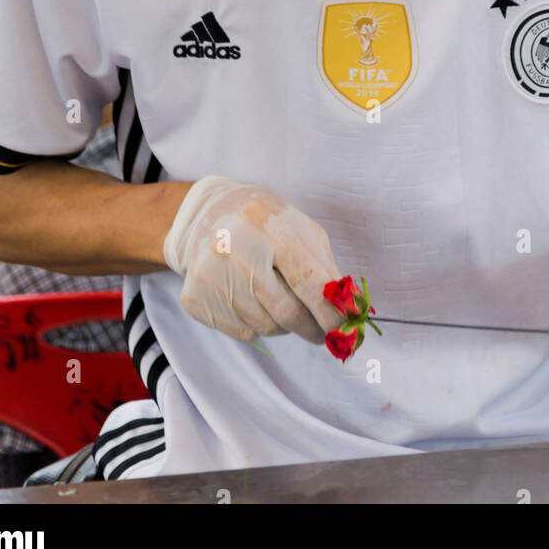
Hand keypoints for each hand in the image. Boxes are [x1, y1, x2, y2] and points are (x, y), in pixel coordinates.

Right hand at [163, 176, 346, 343]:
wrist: (207, 215)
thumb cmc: (265, 224)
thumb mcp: (300, 230)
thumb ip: (327, 269)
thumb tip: (352, 311)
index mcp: (269, 225)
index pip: (308, 281)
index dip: (331, 312)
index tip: (345, 329)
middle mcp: (236, 249)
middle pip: (287, 313)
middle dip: (312, 328)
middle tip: (322, 332)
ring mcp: (211, 274)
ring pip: (266, 327)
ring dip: (283, 324)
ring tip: (277, 297)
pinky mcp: (195, 297)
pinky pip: (242, 333)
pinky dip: (257, 325)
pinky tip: (251, 298)